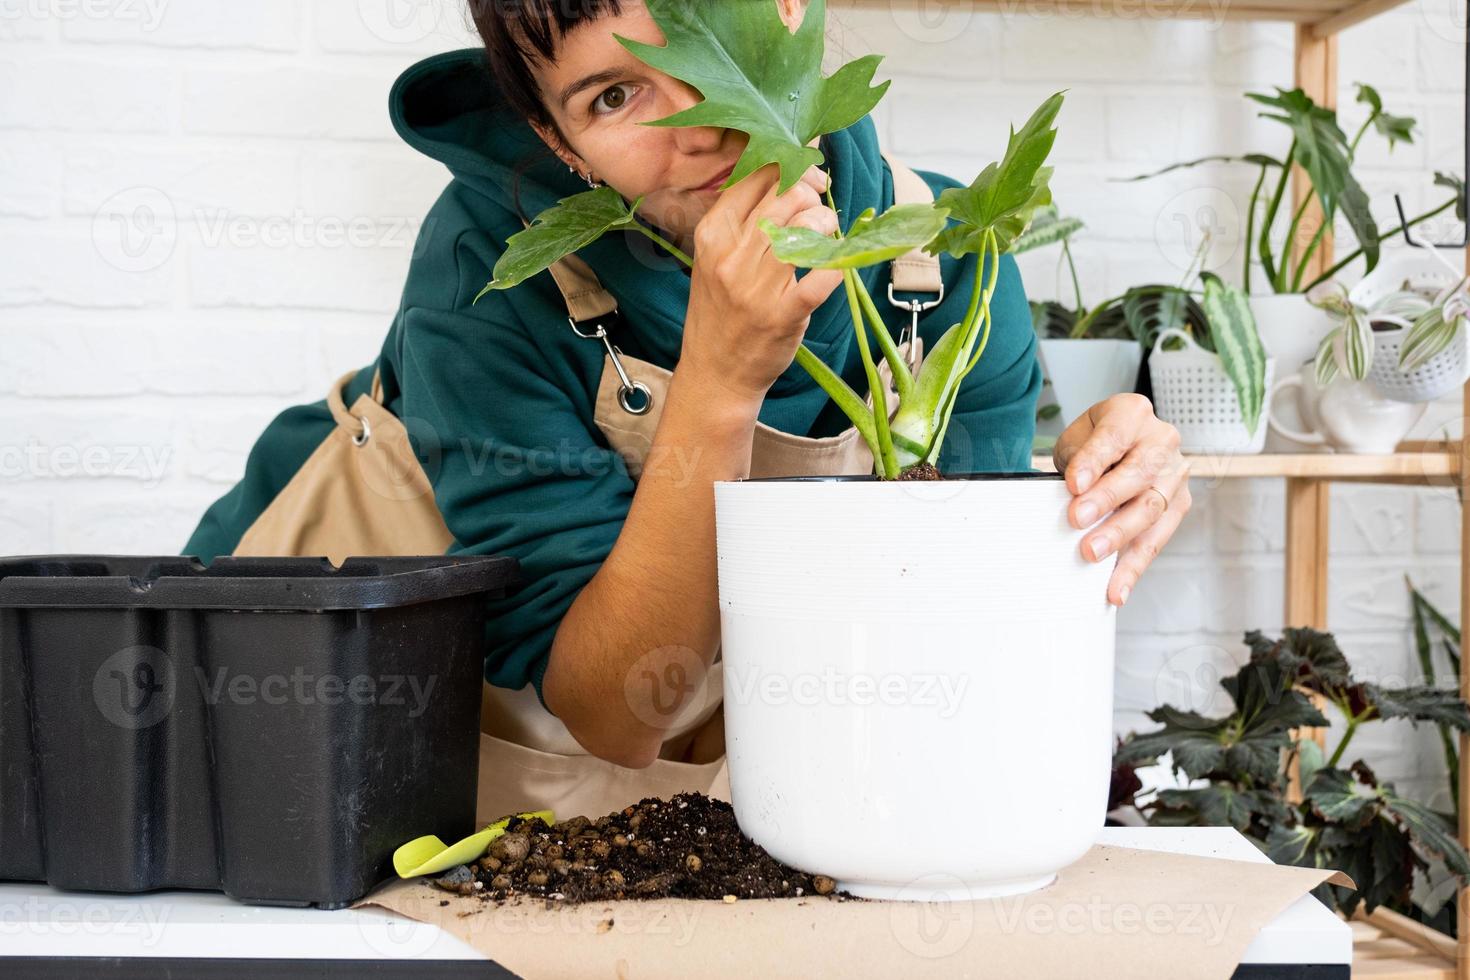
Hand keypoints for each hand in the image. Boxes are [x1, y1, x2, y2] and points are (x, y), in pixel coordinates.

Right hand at [678, 162, 843, 407]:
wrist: (716, 373)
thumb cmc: (720, 311)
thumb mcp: (714, 258)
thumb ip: (742, 219)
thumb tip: (788, 174)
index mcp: (713, 234)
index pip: (757, 176)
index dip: (792, 166)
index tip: (809, 177)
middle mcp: (732, 255)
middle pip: (787, 193)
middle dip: (814, 192)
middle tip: (821, 208)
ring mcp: (757, 286)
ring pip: (809, 225)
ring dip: (828, 224)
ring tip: (827, 236)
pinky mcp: (784, 314)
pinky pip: (825, 273)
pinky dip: (838, 263)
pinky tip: (836, 265)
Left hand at [1053, 394, 1190, 606]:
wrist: (1117, 449)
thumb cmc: (1093, 443)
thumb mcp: (1077, 439)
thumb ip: (1078, 461)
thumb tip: (1075, 495)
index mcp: (1133, 413)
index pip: (1115, 436)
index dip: (1095, 460)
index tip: (1074, 483)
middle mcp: (1162, 441)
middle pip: (1140, 473)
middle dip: (1107, 498)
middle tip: (1077, 519)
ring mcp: (1175, 474)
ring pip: (1151, 509)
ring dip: (1120, 535)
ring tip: (1092, 555)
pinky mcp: (1178, 506)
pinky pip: (1155, 539)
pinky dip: (1133, 567)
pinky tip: (1116, 588)